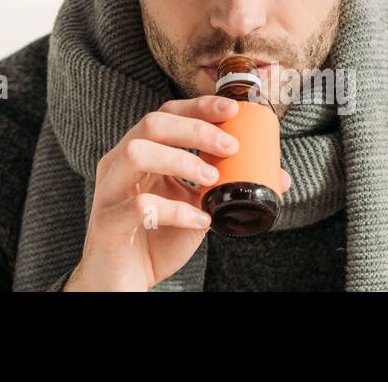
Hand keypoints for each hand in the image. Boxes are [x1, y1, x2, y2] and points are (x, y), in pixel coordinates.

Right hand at [64, 95, 290, 290]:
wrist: (125, 281)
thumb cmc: (157, 239)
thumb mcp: (197, 207)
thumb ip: (226, 188)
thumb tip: (278, 177)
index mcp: (138, 153)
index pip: (165, 114)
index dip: (199, 107)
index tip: (233, 110)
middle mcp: (118, 165)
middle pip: (151, 125)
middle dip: (197, 130)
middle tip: (231, 147)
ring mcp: (109, 192)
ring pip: (136, 153)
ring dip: (181, 161)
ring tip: (212, 179)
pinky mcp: (108, 223)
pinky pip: (139, 206)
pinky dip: (176, 210)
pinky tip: (199, 220)